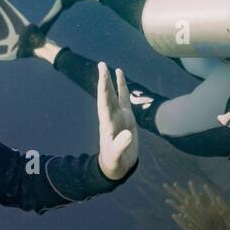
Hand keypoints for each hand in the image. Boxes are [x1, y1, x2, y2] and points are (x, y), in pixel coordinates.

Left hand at [96, 62, 138, 180]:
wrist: (117, 166)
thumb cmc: (115, 161)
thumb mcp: (117, 156)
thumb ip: (121, 145)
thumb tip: (128, 134)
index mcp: (108, 123)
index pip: (104, 103)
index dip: (103, 89)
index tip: (102, 77)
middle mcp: (111, 116)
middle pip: (107, 95)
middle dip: (104, 80)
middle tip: (101, 64)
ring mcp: (119, 116)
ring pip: (114, 95)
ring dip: (112, 82)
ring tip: (109, 67)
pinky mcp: (127, 118)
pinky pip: (124, 100)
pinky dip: (123, 89)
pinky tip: (121, 78)